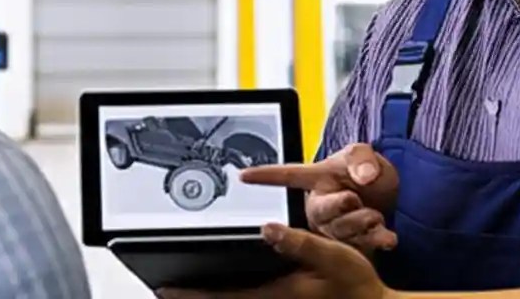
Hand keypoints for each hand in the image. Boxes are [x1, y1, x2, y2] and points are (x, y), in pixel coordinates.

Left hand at [156, 223, 393, 298]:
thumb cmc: (355, 284)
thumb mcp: (332, 256)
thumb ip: (298, 243)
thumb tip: (267, 228)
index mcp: (276, 294)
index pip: (223, 297)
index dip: (191, 295)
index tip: (165, 288)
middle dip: (193, 298)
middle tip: (164, 289)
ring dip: (209, 298)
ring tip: (184, 290)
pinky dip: (228, 297)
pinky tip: (222, 289)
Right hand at [240, 143, 398, 251]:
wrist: (393, 195)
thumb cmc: (369, 171)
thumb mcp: (365, 154)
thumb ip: (362, 158)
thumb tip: (363, 174)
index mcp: (317, 179)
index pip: (287, 176)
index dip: (265, 176)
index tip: (244, 175)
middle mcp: (321, 205)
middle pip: (320, 211)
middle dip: (338, 205)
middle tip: (353, 198)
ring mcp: (336, 225)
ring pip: (340, 230)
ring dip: (362, 222)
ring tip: (376, 214)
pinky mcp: (355, 240)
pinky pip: (363, 243)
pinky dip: (378, 239)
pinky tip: (389, 238)